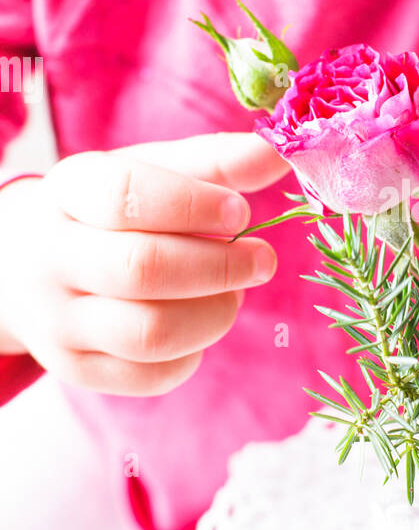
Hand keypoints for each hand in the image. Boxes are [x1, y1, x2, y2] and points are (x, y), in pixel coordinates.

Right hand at [0, 131, 288, 395]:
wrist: (29, 268)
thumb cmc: (108, 212)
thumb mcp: (149, 172)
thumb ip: (215, 163)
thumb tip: (279, 154)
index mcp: (68, 192)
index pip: (124, 196)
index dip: (194, 204)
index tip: (242, 209)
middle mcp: (52, 258)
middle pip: (142, 269)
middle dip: (220, 266)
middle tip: (262, 260)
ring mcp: (58, 322)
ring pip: (151, 333)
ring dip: (214, 314)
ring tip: (234, 293)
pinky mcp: (77, 370)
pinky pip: (151, 375)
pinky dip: (194, 353)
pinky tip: (199, 321)